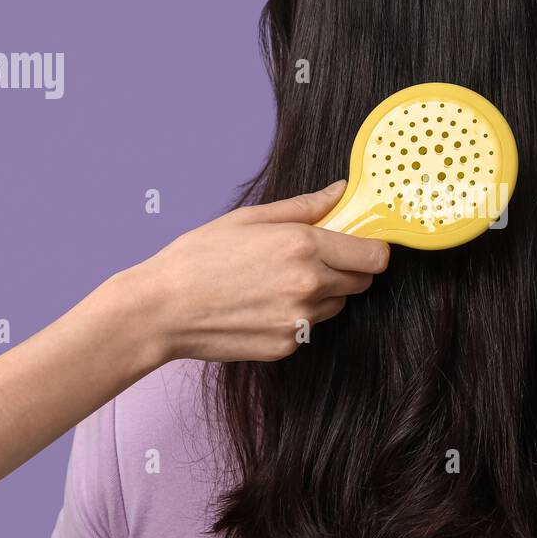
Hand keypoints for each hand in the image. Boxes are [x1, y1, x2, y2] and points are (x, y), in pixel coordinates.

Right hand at [129, 180, 389, 363]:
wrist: (161, 309)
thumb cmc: (198, 257)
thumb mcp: (249, 218)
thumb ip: (304, 206)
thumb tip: (341, 191)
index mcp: (303, 245)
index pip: (375, 256)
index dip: (371, 249)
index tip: (359, 244)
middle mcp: (309, 284)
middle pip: (362, 281)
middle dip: (348, 269)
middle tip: (313, 259)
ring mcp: (300, 319)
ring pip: (337, 304)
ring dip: (322, 293)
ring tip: (278, 282)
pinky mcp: (288, 345)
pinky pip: (310, 328)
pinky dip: (297, 316)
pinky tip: (263, 305)